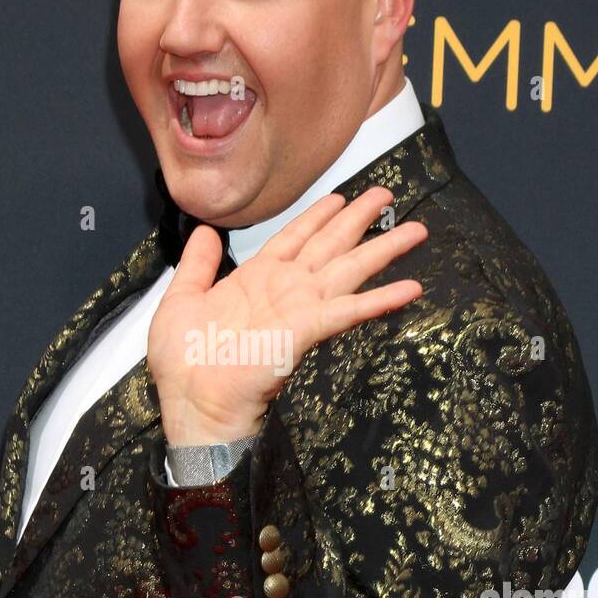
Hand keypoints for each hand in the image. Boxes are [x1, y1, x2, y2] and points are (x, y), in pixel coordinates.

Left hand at [148, 185, 427, 446]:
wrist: (191, 402)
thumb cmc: (183, 362)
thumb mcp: (181, 300)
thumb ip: (197, 265)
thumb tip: (204, 230)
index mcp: (256, 279)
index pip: (294, 238)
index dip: (318, 216)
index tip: (341, 196)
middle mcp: (284, 289)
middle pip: (331, 246)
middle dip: (360, 219)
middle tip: (388, 194)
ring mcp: (299, 309)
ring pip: (348, 270)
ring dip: (383, 249)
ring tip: (415, 230)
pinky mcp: (305, 331)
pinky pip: (347, 311)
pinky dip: (380, 300)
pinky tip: (410, 288)